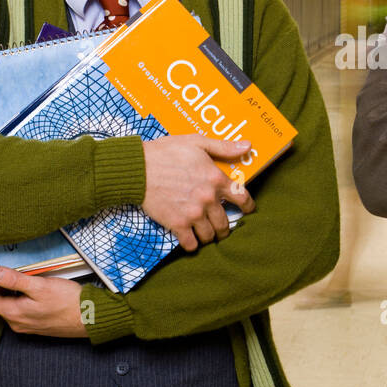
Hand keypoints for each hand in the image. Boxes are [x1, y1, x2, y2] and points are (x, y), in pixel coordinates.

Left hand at [0, 267, 87, 336]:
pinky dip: (19, 299)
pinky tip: (31, 290)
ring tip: (17, 277)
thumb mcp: (39, 286)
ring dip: (8, 293)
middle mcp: (18, 323)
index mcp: (14, 313)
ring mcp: (28, 326)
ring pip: (10, 308)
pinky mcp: (38, 326)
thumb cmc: (68, 302)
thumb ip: (14, 280)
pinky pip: (21, 311)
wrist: (90, 319)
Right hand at [142, 135, 256, 250]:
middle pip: (225, 223)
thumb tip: (248, 146)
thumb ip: (224, 147)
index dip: (248, 206)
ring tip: (206, 232)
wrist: (137, 168)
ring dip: (209, 236)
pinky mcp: (177, 224)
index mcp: (216, 179)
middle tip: (221, 226)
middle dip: (225, 227)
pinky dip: (192, 244)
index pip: (242, 198)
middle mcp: (208, 199)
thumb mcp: (197, 143)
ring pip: (210, 236)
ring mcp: (193, 214)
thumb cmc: (166, 152)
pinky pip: (191, 244)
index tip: (248, 210)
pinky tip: (191, 239)